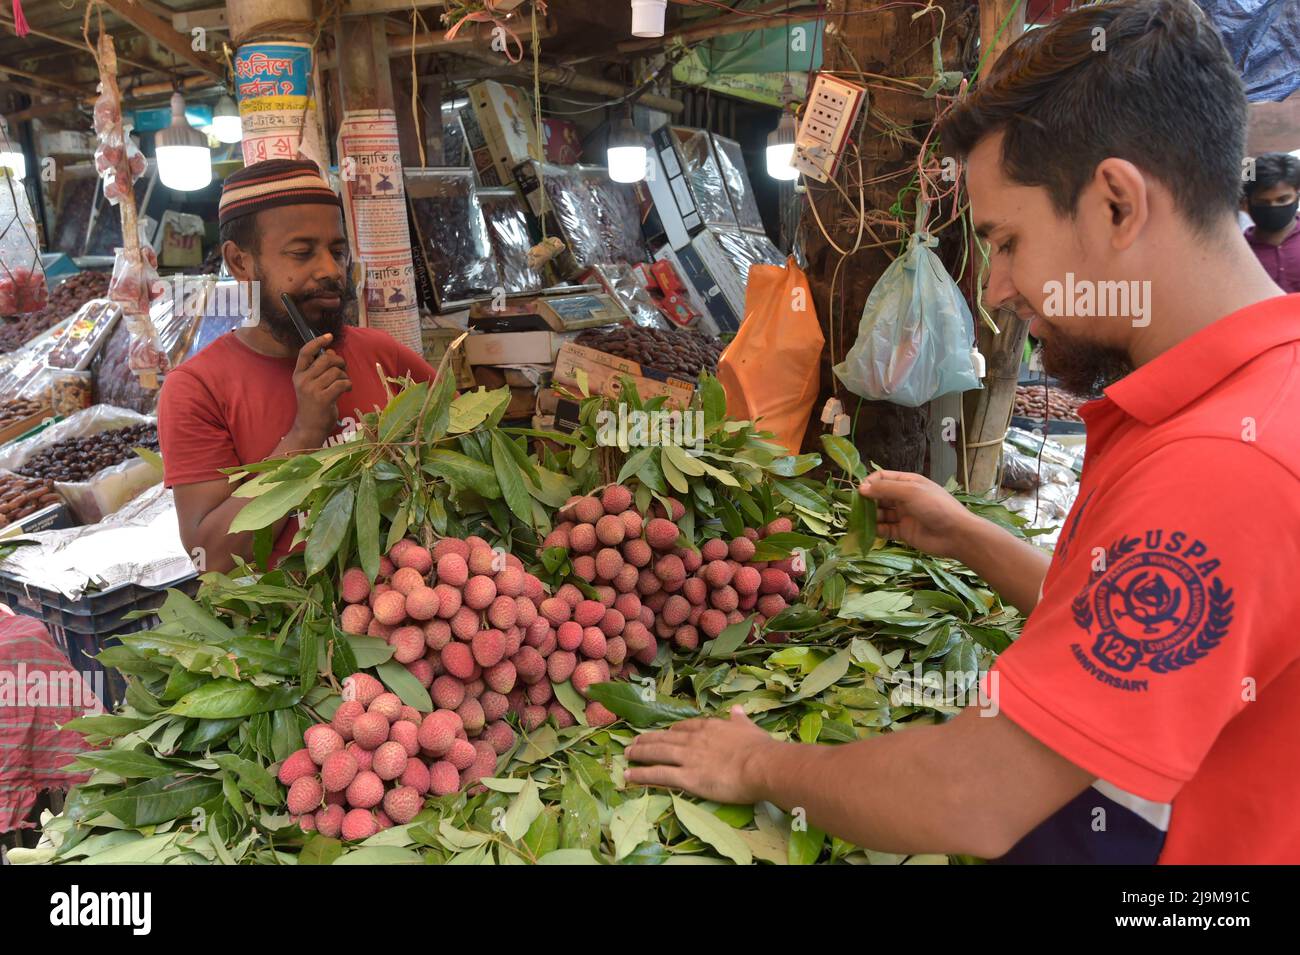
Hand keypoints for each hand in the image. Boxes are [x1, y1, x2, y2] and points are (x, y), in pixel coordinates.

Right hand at [290, 333, 349, 444]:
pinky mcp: (323, 399)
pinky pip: (342, 383)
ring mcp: (312, 389)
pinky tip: (347, 390)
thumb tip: (331, 351)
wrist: (309, 428)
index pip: (305, 352)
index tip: (329, 336)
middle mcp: (303, 380)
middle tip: (343, 370)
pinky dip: (348, 385)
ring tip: (344, 384)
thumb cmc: (314, 404)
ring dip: (345, 376)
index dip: (317, 341)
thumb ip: (319, 368)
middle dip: (340, 362)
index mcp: (298, 374)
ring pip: (336, 371)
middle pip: (326, 359)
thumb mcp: (312, 384)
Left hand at [624, 706, 778, 803]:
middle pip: (664, 738)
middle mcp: (694, 739)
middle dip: (647, 740)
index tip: (664, 733)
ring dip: (639, 753)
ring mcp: (687, 758)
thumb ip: (739, 719)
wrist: (761, 765)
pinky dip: (641, 774)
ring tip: (627, 754)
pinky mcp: (686, 777)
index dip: (672, 730)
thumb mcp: (748, 727)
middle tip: (633, 741)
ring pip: (657, 753)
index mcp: (709, 727)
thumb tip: (737, 709)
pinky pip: (658, 774)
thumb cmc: (759, 748)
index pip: (685, 727)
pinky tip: (629, 775)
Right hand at [858, 470, 978, 558]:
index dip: (870, 483)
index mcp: (908, 483)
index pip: (883, 478)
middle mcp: (904, 498)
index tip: (860, 491)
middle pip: (880, 496)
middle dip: (867, 500)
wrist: (956, 534)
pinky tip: (869, 531)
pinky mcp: (903, 532)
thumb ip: (885, 489)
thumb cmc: (935, 507)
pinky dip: (876, 530)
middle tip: (856, 508)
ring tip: (861, 521)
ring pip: (881, 513)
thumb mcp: (910, 492)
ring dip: (870, 516)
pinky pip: (885, 529)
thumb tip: (861, 488)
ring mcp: (904, 515)